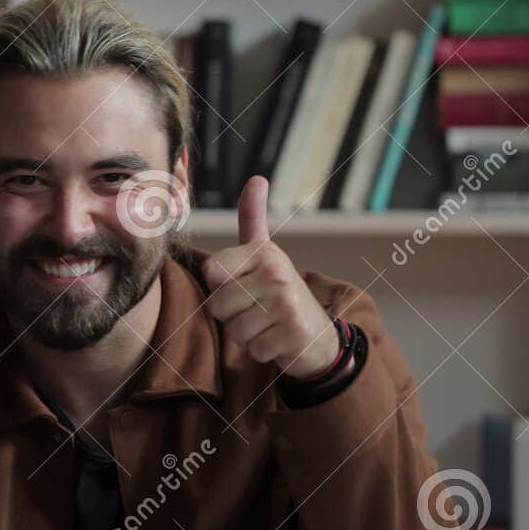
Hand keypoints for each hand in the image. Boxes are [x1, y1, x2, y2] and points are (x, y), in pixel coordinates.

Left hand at [201, 176, 340, 380]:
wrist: (317, 333)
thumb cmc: (279, 291)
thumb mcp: (265, 253)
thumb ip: (252, 219)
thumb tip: (257, 178)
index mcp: (263, 253)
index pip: (211, 272)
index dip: (219, 286)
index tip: (241, 283)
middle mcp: (276, 274)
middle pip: (218, 305)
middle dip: (232, 315)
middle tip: (256, 309)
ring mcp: (286, 304)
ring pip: (235, 330)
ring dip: (247, 335)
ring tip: (267, 323)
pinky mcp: (294, 334)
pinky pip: (254, 349)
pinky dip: (262, 350)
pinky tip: (278, 339)